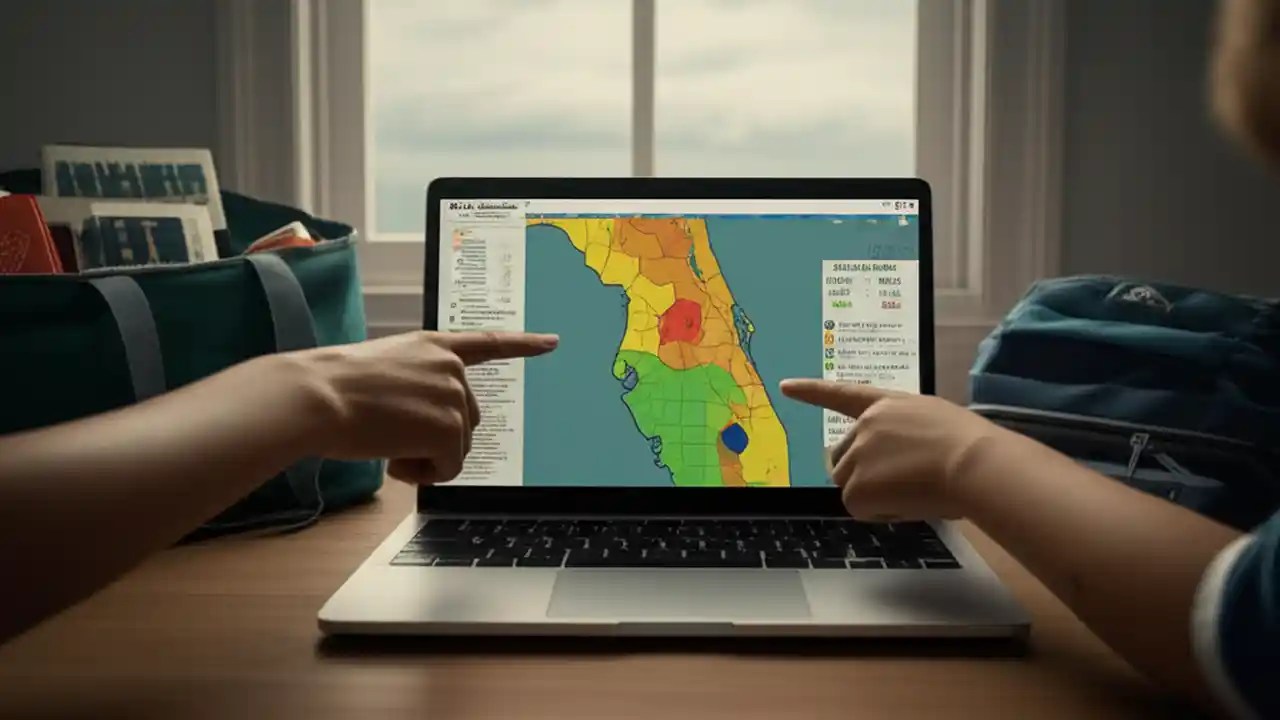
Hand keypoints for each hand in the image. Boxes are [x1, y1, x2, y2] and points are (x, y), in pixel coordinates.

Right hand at [293, 330, 557, 483]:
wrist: (316, 397)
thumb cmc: (333, 389)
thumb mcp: (382, 371)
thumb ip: (415, 386)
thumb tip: (427, 429)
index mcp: (433, 346)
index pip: (487, 343)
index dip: (522, 344)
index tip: (553, 342)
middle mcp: (451, 367)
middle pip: (466, 420)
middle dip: (434, 438)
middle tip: (391, 438)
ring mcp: (453, 396)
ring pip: (456, 447)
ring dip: (425, 457)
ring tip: (386, 445)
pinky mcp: (449, 427)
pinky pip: (448, 468)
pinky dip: (423, 473)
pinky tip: (393, 459)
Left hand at [779, 380, 1002, 520]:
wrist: (972, 463)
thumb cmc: (969, 447)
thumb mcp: (934, 423)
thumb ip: (905, 432)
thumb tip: (899, 462)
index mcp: (887, 405)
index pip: (842, 395)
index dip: (812, 391)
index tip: (786, 386)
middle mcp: (866, 425)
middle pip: (842, 456)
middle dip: (861, 473)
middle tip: (900, 483)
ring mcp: (858, 454)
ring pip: (849, 484)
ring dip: (873, 494)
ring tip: (913, 491)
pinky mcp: (857, 485)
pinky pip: (858, 508)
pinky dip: (881, 513)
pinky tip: (909, 504)